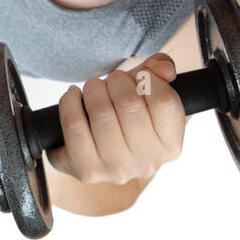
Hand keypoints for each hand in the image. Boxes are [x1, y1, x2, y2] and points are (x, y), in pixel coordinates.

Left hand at [46, 54, 186, 185]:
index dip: (148, 78)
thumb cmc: (128, 114)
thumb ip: (161, 69)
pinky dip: (69, 102)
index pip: (164, 101)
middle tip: (112, 80)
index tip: (138, 77)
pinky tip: (73, 96)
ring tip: (93, 88)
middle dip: (116, 80)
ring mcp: (116, 170)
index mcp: (170, 146)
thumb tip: (163, 69)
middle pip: (129, 103)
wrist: (97, 148)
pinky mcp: (86, 170)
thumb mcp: (149, 90)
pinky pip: (74, 124)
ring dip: (93, 89)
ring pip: (100, 112)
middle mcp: (147, 163)